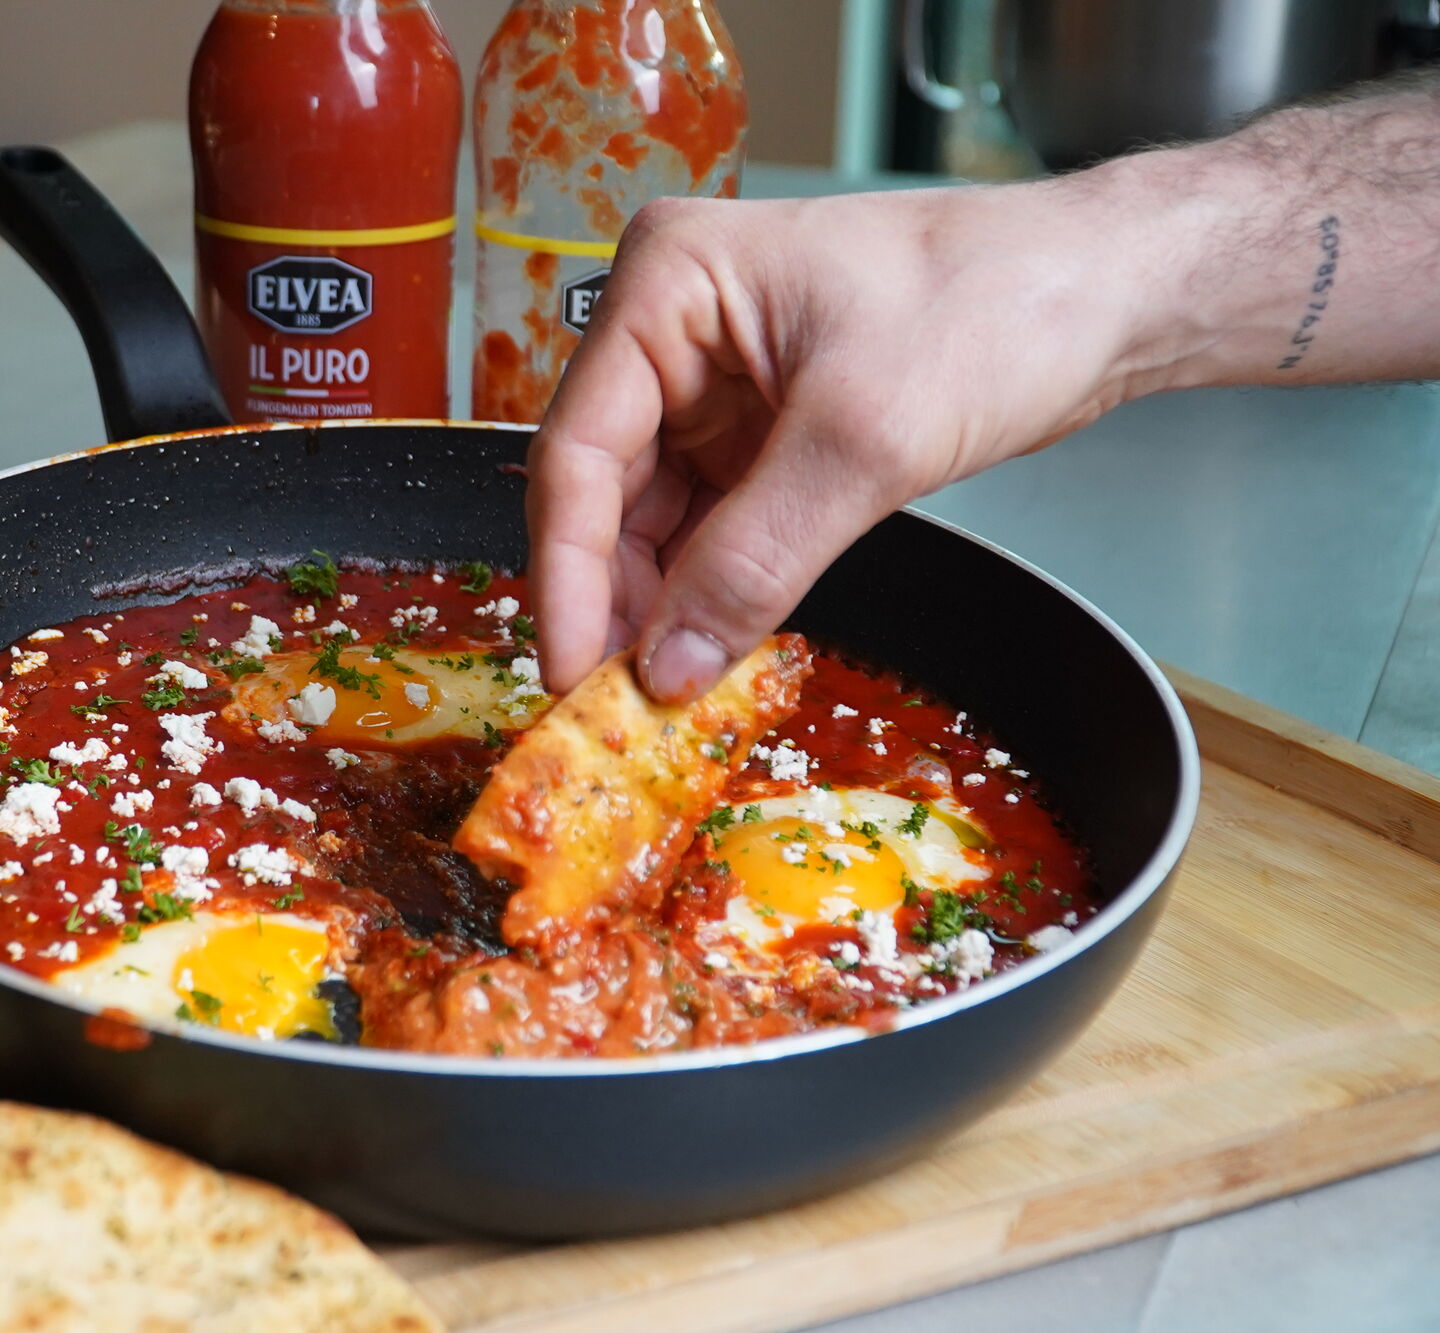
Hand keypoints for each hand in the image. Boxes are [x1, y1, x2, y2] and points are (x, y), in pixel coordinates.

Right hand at [526, 176, 1182, 700]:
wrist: (1107, 291)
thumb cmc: (1002, 304)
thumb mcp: (865, 440)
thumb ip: (756, 561)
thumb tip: (668, 667)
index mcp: (670, 282)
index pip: (579, 447)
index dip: (569, 573)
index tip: (572, 672)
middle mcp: (671, 325)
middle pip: (603, 488)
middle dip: (614, 598)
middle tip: (615, 705)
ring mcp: (712, 377)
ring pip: (650, 516)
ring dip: (658, 603)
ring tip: (663, 692)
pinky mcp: (757, 425)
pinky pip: (707, 522)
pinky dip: (707, 587)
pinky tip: (707, 648)